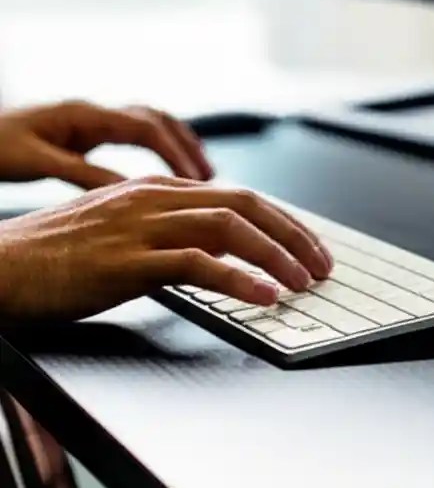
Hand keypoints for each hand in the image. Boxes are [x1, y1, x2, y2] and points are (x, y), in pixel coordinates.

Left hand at [0, 100, 213, 188]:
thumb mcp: (37, 162)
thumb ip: (85, 174)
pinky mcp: (81, 133)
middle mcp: (91, 112)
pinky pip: (131, 136)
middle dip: (188, 148)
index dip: (177, 154)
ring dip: (177, 147)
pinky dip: (155, 152)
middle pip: (157, 120)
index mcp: (84, 115)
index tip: (199, 182)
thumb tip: (131, 192)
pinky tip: (159, 176)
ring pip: (148, 125)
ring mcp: (87, 120)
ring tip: (198, 176)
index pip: (146, 128)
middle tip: (211, 179)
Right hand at [0, 176, 332, 321]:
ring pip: (229, 228)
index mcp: (157, 189)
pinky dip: (240, 280)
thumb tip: (223, 255)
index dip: (285, 223)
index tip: (312, 248)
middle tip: (323, 266)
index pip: (240, 197)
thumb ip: (171, 234)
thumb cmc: (56, 257)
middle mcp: (154, 199)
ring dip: (277, 257)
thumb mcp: (124, 233)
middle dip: (294, 236)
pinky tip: (265, 297)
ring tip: (304, 283)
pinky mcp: (126, 261)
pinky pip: (197, 264)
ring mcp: (140, 227)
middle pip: (245, 206)